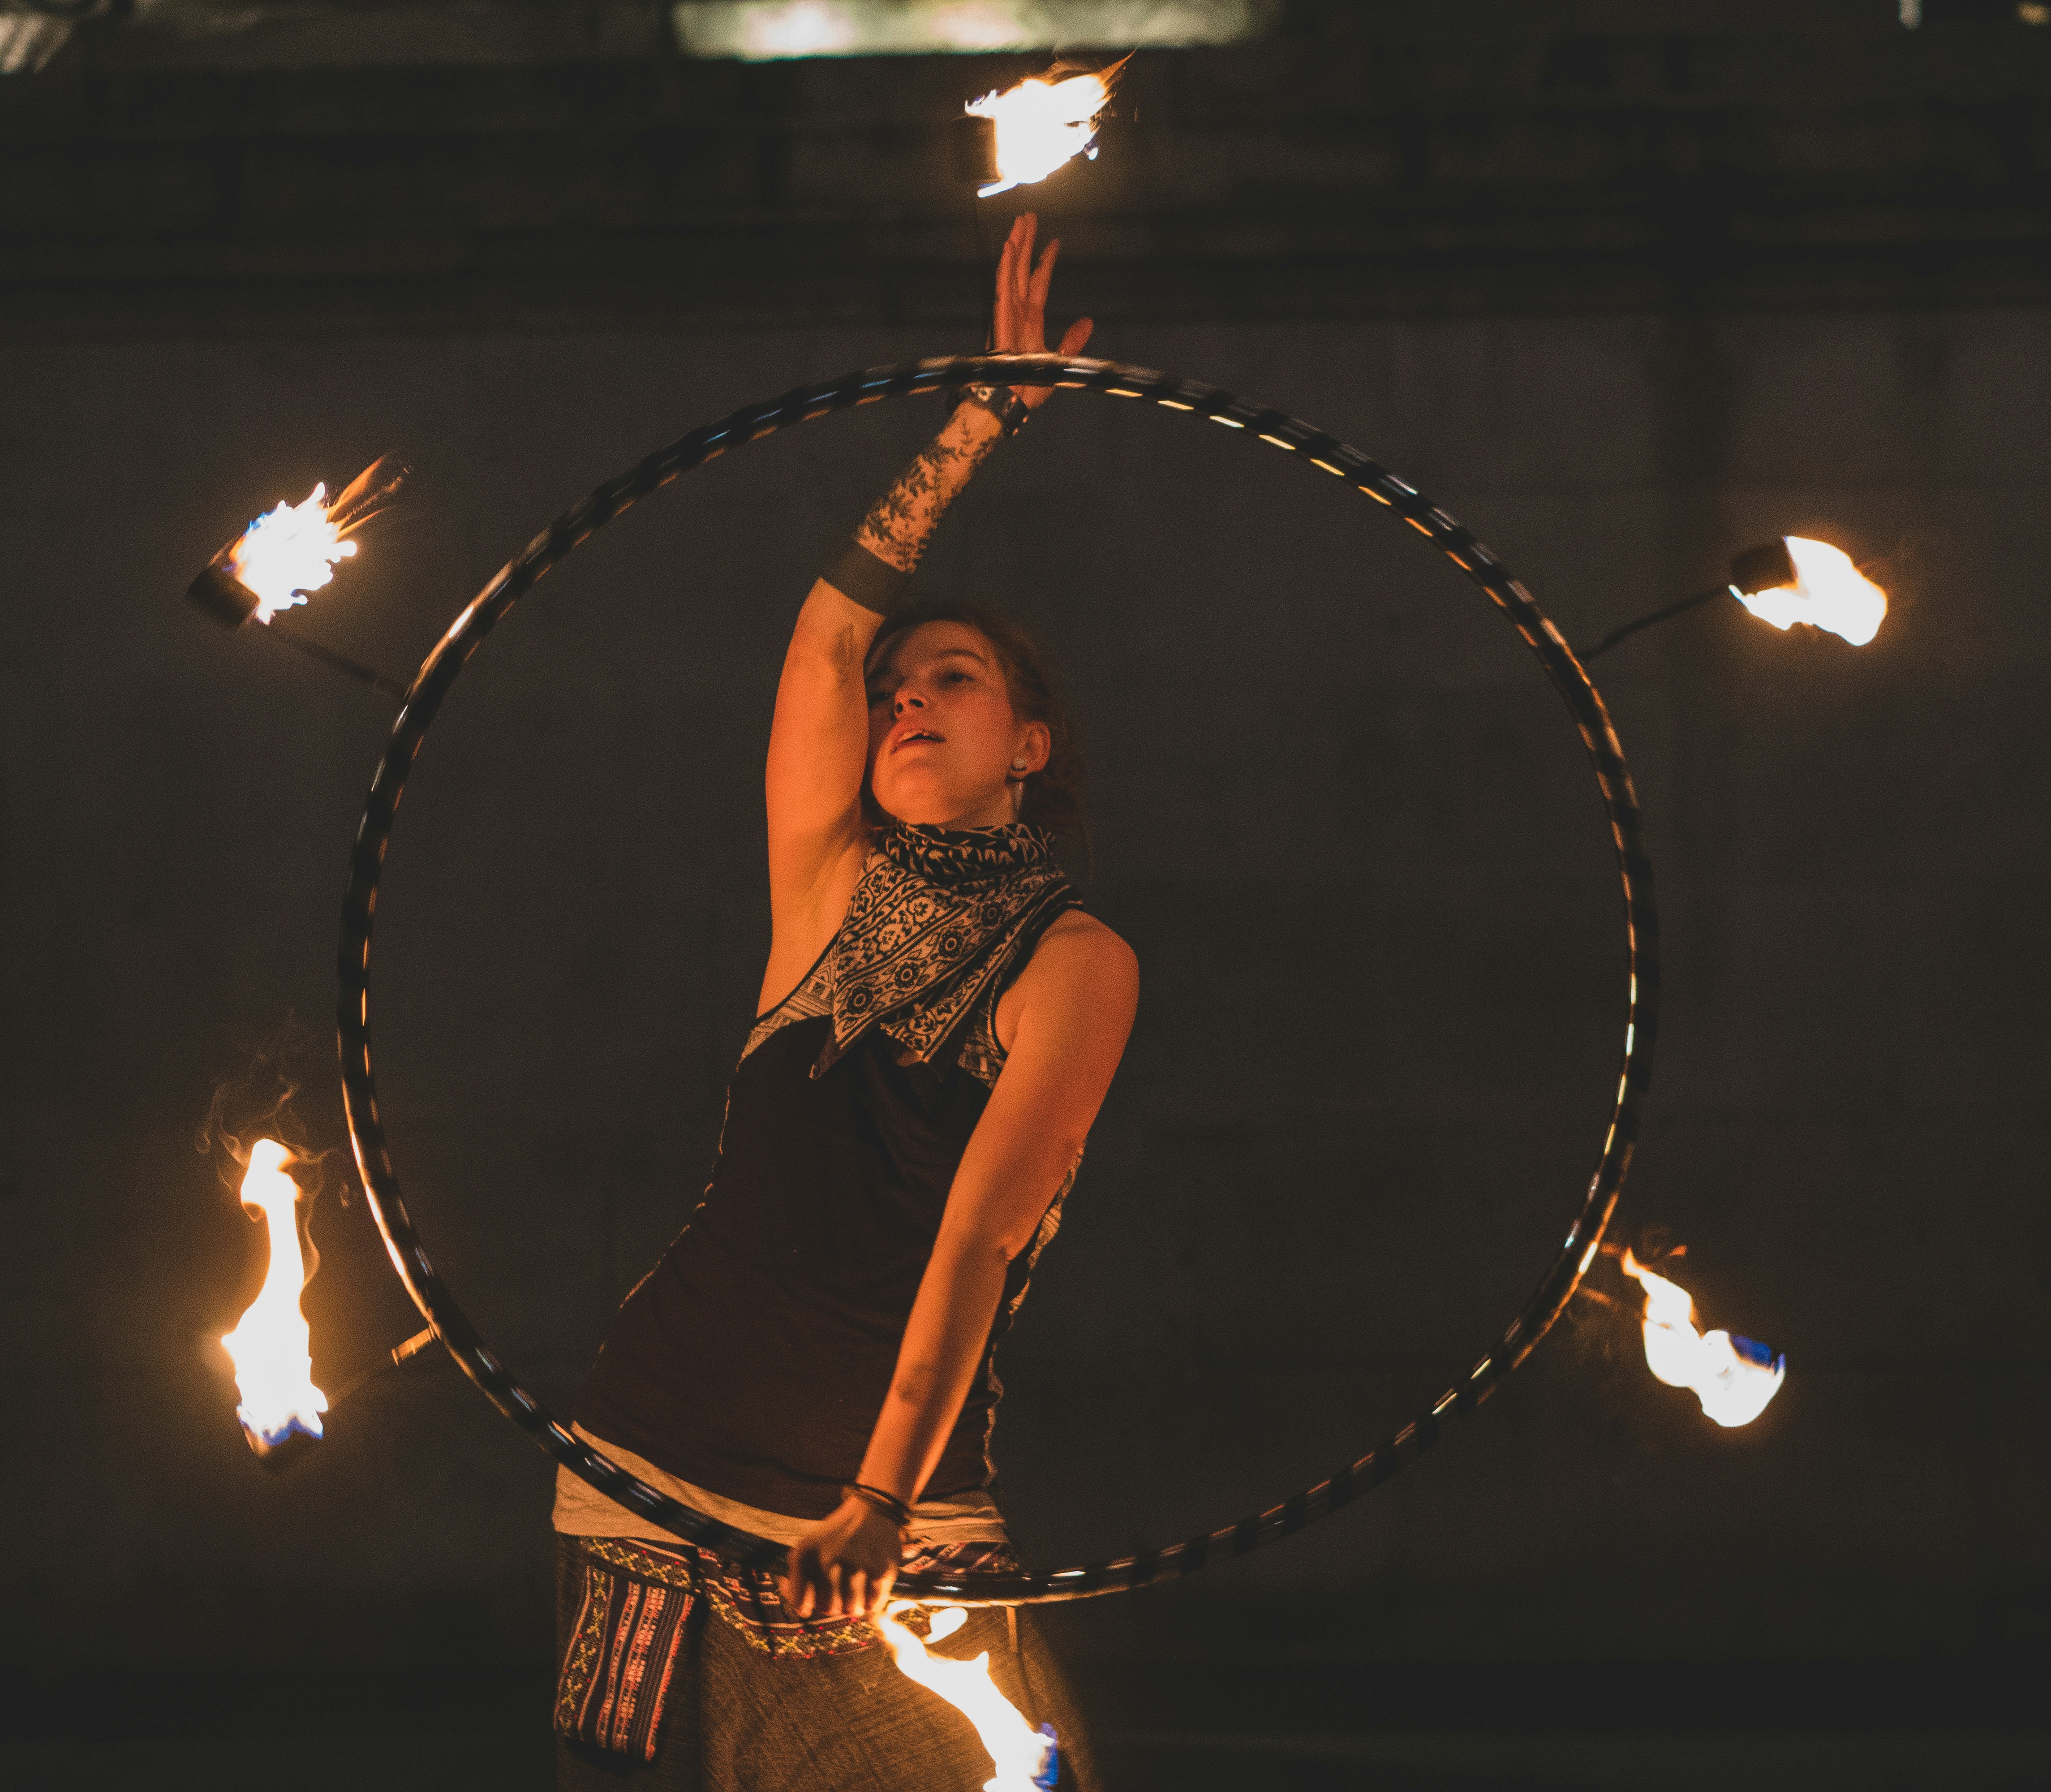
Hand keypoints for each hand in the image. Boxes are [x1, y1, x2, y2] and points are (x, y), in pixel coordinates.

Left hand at [780, 1495, 901, 1619]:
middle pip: (828, 1609)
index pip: (801, 1604)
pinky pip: (873, 1606)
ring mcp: (857, 1565)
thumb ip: (797, 1581)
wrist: (873, 1510)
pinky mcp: (882, 1570)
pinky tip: (870, 1586)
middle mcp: (829, 1559)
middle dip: (833, 1604)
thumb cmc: (835, 1537)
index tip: (815, 1597)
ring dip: (853, 1604)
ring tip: (855, 1588)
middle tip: (839, 1590)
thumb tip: (803, 1611)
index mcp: (806, 1554)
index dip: (808, 1605)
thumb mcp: (807, 1548)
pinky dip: (871, 1602)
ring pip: (851, 1610)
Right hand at [992, 212, 1094, 409]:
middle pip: (1022, 270)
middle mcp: (1017, 313)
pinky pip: (1001, 289)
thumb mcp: (1059, 361)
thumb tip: (1088, 321)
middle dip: (1027, 243)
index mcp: (1031, 321)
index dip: (1045, 261)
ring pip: (1011, 273)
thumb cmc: (1029, 387)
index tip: (1054, 242)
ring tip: (1019, 223)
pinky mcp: (1000, 321)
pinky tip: (1008, 248)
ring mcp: (1007, 315)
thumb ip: (1072, 340)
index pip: (1039, 283)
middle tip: (1030, 217)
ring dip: (1015, 247)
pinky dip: (1004, 269)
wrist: (1014, 403)